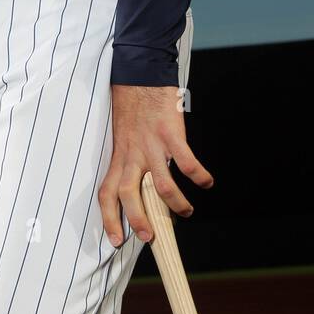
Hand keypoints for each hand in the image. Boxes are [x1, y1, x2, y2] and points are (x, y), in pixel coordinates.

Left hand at [98, 84, 213, 247]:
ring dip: (175, 203)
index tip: (117, 240)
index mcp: (120, 155)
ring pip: (161, 184)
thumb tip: (141, 189)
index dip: (109, 219)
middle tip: (151, 236)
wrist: (141, 73)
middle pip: (128, 193)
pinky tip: (206, 182)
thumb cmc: (133, 106)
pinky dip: (199, 176)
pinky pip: (186, 162)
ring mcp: (151, 144)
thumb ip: (129, 161)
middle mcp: (133, 153)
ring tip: (187, 211)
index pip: (106, 193)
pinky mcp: (171, 132)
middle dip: (139, 219)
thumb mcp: (123, 137)